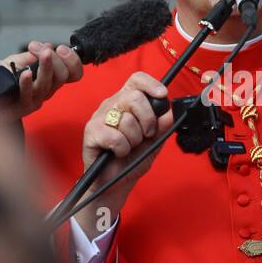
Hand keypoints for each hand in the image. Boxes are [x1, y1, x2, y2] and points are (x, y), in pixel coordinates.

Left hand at [0, 41, 82, 118]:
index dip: (73, 61)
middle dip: (56, 59)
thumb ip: (32, 55)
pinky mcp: (23, 106)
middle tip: (45, 50)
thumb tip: (47, 46)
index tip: (62, 48)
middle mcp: (47, 90)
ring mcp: (36, 99)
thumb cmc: (4, 79)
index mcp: (51, 79)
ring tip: (43, 53)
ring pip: (47, 84)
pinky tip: (26, 73)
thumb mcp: (17, 61)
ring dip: (46, 66)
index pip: (73, 73)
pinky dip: (27, 83)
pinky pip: (28, 95)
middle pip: (62, 76)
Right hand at [75, 72, 173, 236]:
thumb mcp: (154, 142)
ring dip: (134, 140)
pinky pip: (115, 137)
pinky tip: (118, 153)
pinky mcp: (91, 132)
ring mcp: (100, 117)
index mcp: (127, 102)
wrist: (115, 182)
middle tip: (145, 135)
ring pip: (126, 120)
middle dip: (147, 121)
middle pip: (134, 98)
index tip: (162, 95)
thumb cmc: (131, 160)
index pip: (137, 80)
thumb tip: (170, 111)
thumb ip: (163, 126)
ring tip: (128, 148)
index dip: (151, 84)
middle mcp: (112, 105)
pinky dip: (122, 149)